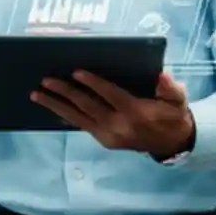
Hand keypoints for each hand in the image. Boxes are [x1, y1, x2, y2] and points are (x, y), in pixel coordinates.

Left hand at [31, 71, 194, 159]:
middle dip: (65, 92)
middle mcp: (118, 126)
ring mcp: (109, 135)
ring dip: (56, 105)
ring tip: (37, 94)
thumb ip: (171, 88)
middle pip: (87, 106)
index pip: (110, 95)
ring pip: (77, 118)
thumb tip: (161, 76)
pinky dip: (64, 115)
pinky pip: (81, 125)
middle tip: (46, 80)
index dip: (93, 83)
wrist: (172, 143)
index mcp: (136, 112)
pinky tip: (51, 106)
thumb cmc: (172, 114)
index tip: (76, 71)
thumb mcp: (178, 99)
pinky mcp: (104, 140)